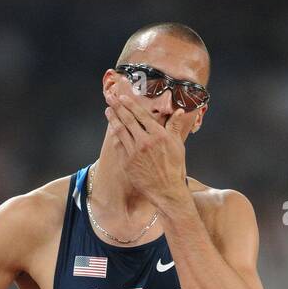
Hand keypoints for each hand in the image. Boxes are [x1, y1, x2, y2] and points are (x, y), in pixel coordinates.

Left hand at [104, 87, 191, 208]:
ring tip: (108, 111)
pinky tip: (112, 130)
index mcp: (158, 135)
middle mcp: (144, 142)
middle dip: (117, 106)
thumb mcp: (177, 145)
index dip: (130, 104)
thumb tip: (180, 111)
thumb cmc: (174, 169)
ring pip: (120, 131)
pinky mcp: (128, 164)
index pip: (141, 115)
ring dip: (113, 119)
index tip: (122, 97)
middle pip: (127, 120)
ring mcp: (134, 153)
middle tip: (109, 97)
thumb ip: (175, 126)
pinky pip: (119, 146)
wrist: (167, 191)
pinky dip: (115, 136)